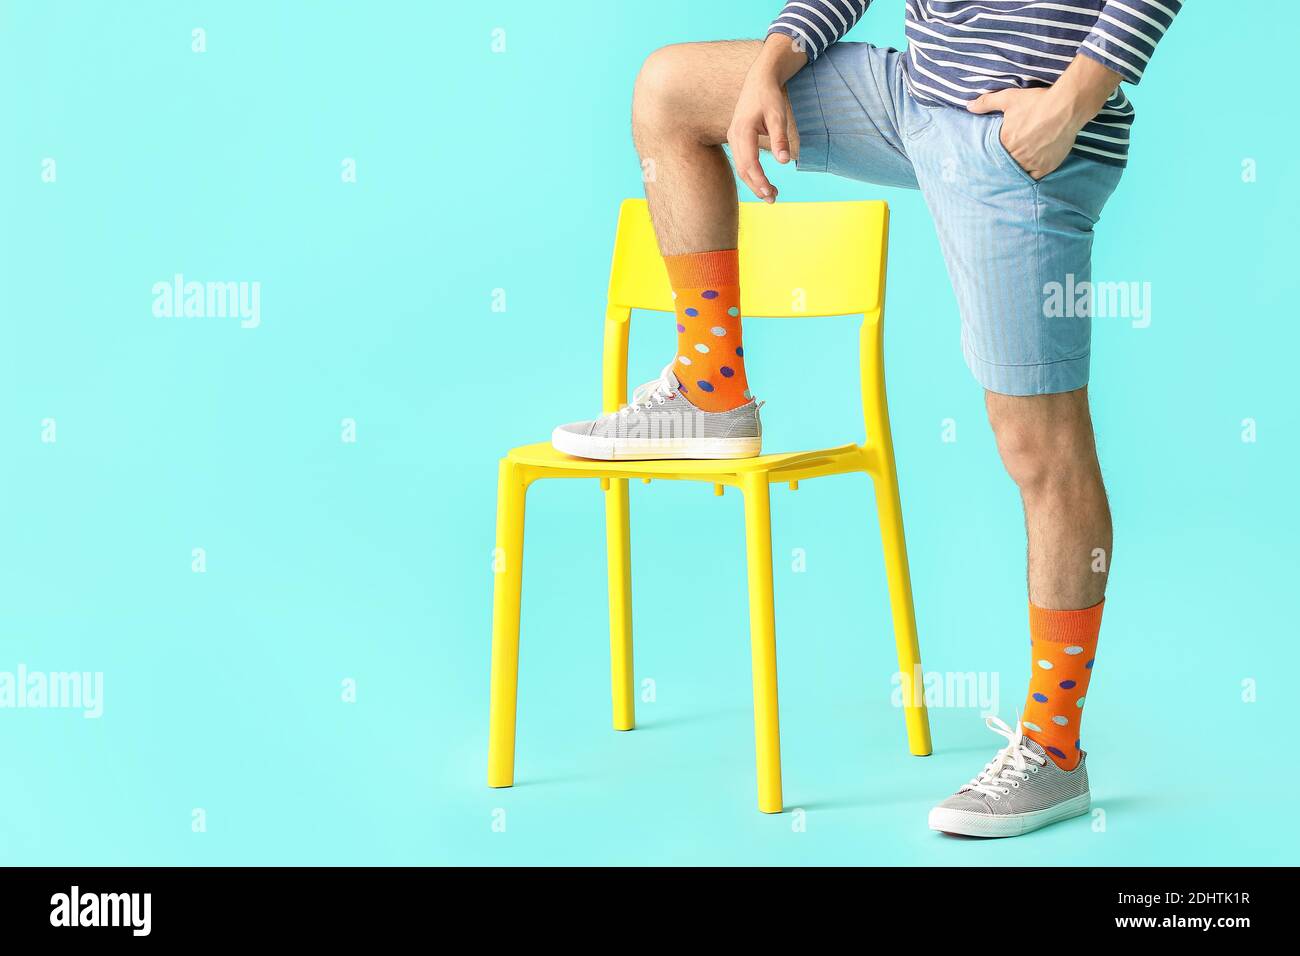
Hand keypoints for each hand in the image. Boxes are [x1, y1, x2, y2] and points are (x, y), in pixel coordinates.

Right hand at [727, 37, 803, 201]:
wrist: (759, 79)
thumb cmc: (770, 96)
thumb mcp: (779, 116)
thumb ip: (780, 139)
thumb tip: (785, 162)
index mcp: (743, 130)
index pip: (749, 163)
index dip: (760, 180)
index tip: (771, 193)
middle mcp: (734, 136)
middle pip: (743, 169)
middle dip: (757, 186)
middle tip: (773, 200)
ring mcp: (733, 138)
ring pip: (741, 167)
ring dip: (755, 182)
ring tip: (771, 195)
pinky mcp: (736, 139)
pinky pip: (742, 160)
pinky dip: (752, 173)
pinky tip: (763, 181)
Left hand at [967, 87, 1082, 180]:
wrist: (1066, 106)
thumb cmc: (1037, 102)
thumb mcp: (1009, 98)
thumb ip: (987, 102)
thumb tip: (968, 106)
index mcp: (1004, 141)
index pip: (994, 154)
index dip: (994, 154)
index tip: (994, 154)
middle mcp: (1016, 155)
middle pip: (1006, 164)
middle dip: (1005, 162)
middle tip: (1005, 163)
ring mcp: (1031, 163)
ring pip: (1018, 171)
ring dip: (1016, 169)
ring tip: (1016, 167)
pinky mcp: (1046, 167)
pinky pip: (1034, 177)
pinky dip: (1030, 175)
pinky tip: (1029, 170)